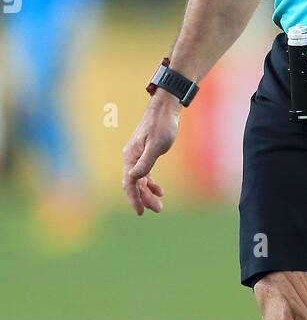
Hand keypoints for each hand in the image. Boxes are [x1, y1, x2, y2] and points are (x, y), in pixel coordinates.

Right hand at [122, 96, 179, 215]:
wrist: (165, 107)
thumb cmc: (162, 125)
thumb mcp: (156, 144)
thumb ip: (145, 162)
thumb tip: (133, 178)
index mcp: (130, 156)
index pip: (129, 182)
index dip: (134, 198)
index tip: (141, 212)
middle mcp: (131, 157)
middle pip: (134, 184)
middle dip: (143, 198)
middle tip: (157, 210)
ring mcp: (138, 155)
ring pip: (140, 180)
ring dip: (148, 193)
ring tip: (159, 205)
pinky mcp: (146, 153)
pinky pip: (144, 173)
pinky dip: (150, 183)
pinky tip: (159, 190)